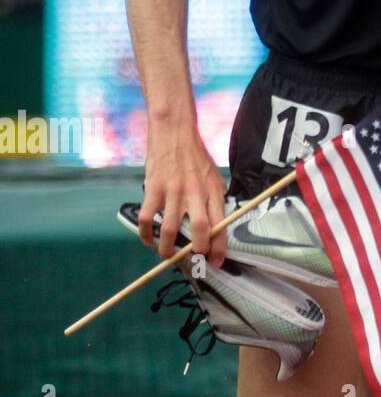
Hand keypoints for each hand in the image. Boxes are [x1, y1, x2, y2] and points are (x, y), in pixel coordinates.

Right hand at [140, 118, 228, 267]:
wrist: (175, 134)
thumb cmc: (196, 158)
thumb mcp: (215, 177)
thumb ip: (216, 200)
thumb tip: (218, 224)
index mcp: (213, 192)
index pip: (220, 225)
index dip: (219, 248)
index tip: (216, 262)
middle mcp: (195, 194)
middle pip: (199, 231)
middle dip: (196, 252)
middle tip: (192, 260)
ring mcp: (173, 192)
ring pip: (169, 230)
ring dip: (167, 249)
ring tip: (167, 255)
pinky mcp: (153, 189)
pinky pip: (146, 219)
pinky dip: (145, 235)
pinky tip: (148, 240)